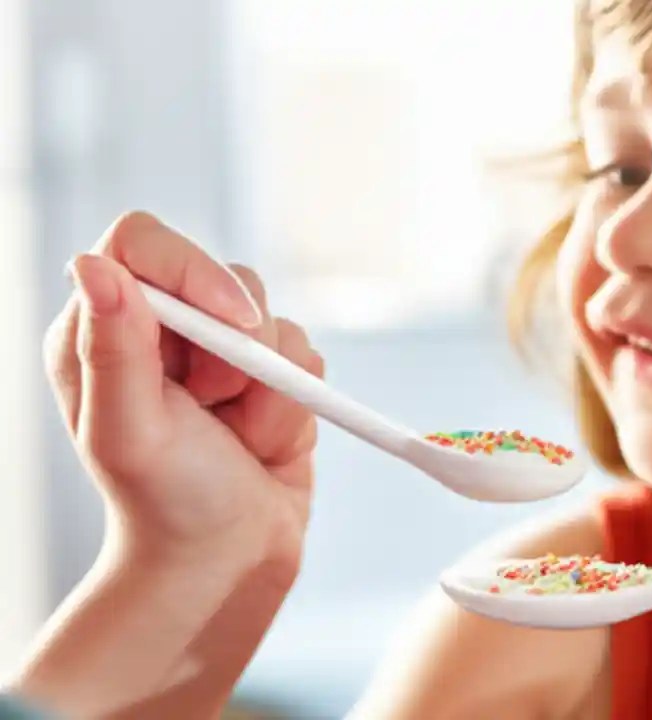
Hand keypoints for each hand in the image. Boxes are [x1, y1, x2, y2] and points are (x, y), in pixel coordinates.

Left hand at [17, 211, 323, 717]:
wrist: (225, 560)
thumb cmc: (166, 506)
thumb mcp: (130, 434)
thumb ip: (114, 349)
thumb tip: (95, 267)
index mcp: (102, 331)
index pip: (143, 244)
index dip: (194, 268)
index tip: (234, 320)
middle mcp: (160, 332)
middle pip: (224, 277)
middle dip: (242, 348)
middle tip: (218, 404)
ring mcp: (217, 353)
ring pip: (275, 320)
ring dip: (271, 385)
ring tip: (240, 434)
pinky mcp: (268, 374)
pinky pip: (307, 354)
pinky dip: (296, 401)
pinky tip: (263, 441)